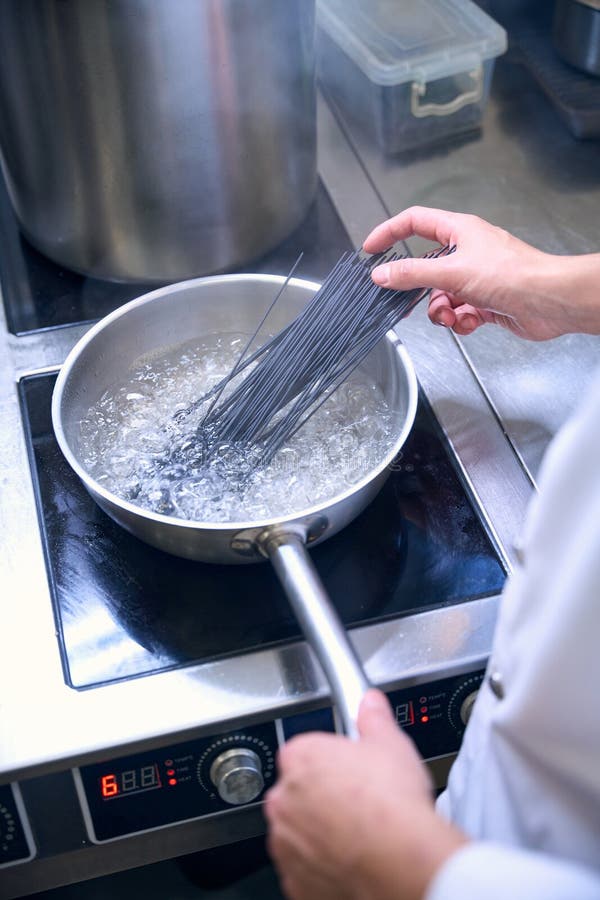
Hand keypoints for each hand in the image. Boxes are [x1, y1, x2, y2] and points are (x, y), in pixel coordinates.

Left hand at [264, 690, 467, 899]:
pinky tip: (353, 861)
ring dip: (320, 833)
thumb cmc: (391, 804)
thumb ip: (374, 718)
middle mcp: (283, 801)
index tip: (351, 768)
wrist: (399, 862)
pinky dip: (323, 868)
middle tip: (359, 801)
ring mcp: (286, 844)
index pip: (306, 751)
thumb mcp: (390, 743)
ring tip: (360, 834)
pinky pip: (305, 870)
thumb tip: (370, 702)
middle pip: (299, 793)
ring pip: (299, 833)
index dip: (333, 760)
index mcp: (300, 759)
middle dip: (323, 797)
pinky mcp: (295, 882)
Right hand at [363, 206, 599, 340]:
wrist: (548, 301)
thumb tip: (382, 275)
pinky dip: (462, 320)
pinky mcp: (486, 301)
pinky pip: (459, 312)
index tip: (370, 250)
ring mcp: (476, 277)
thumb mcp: (451, 272)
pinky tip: (473, 321)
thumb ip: (412, 274)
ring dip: (442, 311)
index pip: (414, 222)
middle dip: (418, 291)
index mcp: (459, 231)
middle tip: (403, 303)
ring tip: (453, 315)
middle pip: (425, 268)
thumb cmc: (510, 275)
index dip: (389, 233)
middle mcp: (467, 251)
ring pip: (441, 296)